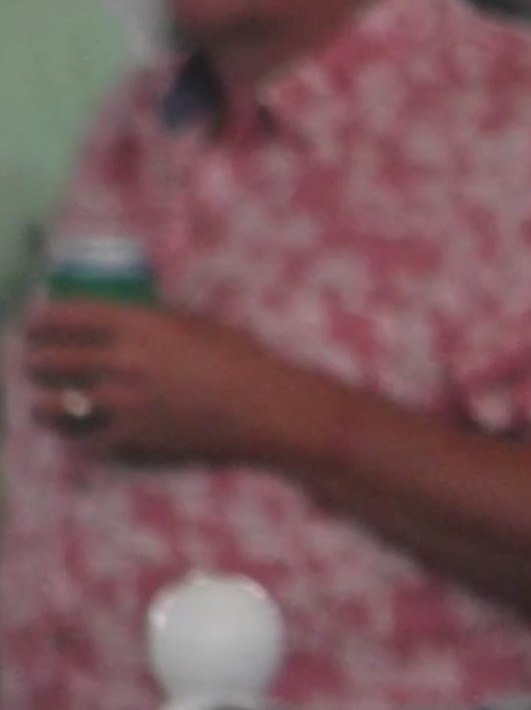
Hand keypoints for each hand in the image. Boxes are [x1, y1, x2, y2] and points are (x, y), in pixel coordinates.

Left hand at [25, 301, 335, 465]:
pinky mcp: (132, 440)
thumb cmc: (241, 360)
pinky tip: (78, 438)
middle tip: (35, 367)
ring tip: (43, 407)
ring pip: (50, 407)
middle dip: (33, 364)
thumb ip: (154, 322)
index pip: (62, 317)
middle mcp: (121, 361)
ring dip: (41, 407)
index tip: (36, 328)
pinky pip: (82, 444)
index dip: (40, 323)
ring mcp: (123, 403)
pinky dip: (77, 441)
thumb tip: (123, 318)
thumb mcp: (197, 325)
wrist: (266, 409)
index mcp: (136, 325)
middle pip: (46, 362)